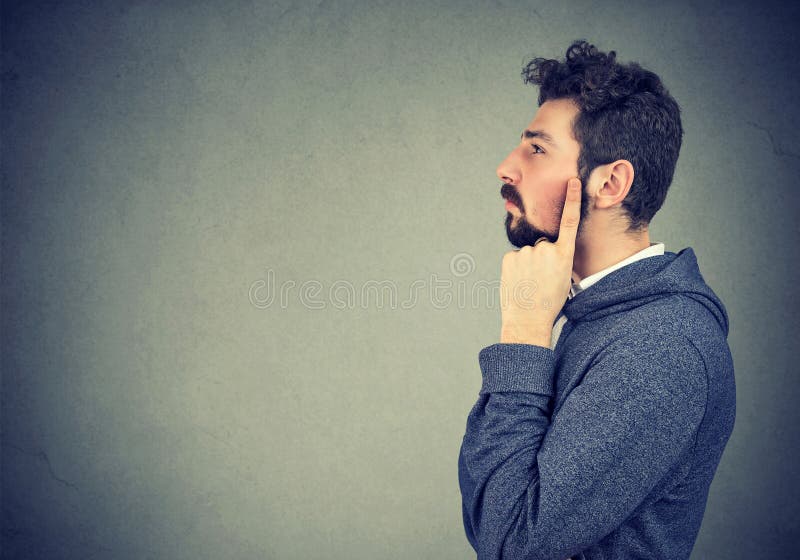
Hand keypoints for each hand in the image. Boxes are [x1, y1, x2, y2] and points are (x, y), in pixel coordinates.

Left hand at [499, 177, 580, 345]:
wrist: (527, 321)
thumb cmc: (550, 305)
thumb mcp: (564, 280)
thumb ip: (558, 260)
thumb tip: (547, 252)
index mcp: (565, 256)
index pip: (570, 222)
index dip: (572, 200)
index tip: (574, 181)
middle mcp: (546, 250)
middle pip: (543, 246)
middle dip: (541, 259)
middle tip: (540, 281)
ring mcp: (527, 252)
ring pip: (528, 253)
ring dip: (528, 265)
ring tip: (529, 285)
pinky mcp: (510, 257)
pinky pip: (514, 258)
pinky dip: (515, 268)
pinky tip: (518, 283)